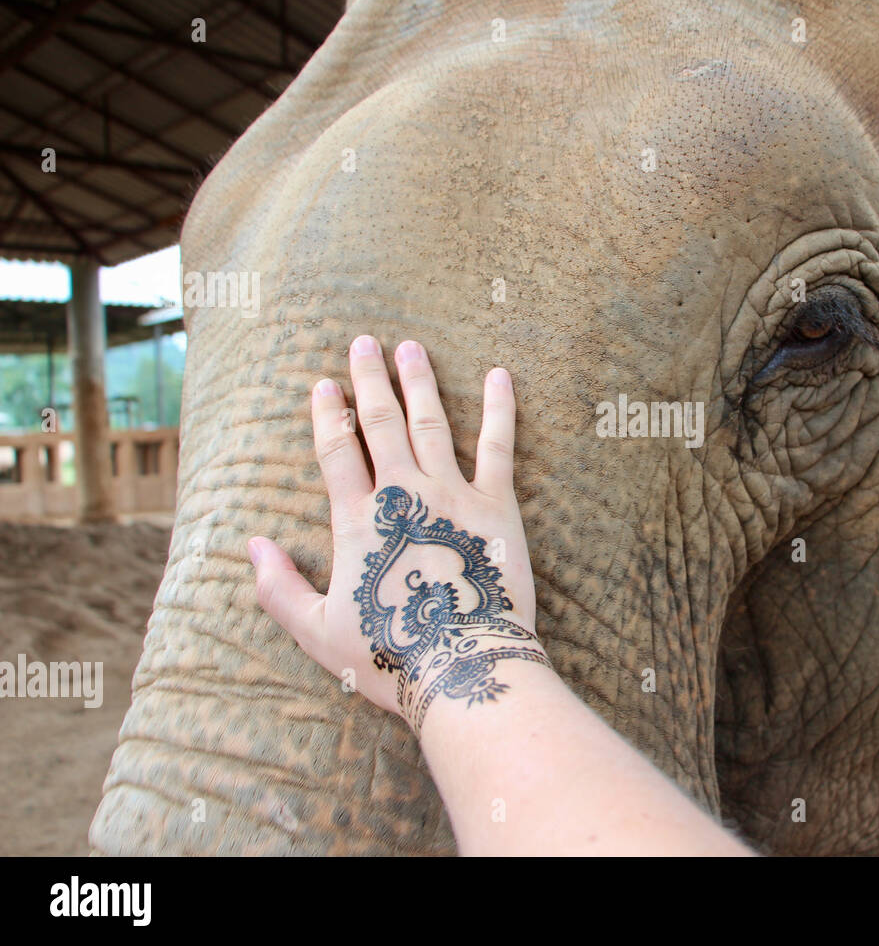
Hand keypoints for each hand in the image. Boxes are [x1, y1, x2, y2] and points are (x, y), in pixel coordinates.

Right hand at [248, 335, 549, 734]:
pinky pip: (498, 446)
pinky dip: (499, 408)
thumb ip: (278, 588)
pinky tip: (499, 376)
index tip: (323, 384)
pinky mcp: (497, 505)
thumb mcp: (316, 630)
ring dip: (420, 382)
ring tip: (411, 348)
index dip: (327, 415)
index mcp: (357, 521)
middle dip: (370, 380)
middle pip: (382, 423)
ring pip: (432, 423)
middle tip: (365, 342)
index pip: (336, 451)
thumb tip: (251, 548)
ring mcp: (451, 494)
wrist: (462, 664)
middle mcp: (402, 494)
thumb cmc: (389, 656)